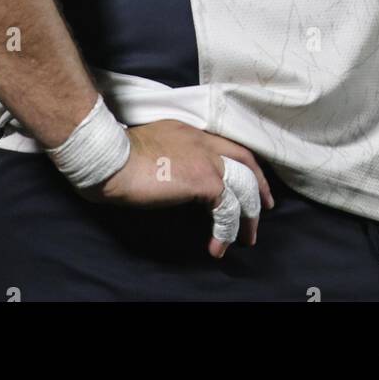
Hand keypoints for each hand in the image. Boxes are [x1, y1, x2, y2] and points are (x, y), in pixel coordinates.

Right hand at [80, 118, 274, 257]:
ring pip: (243, 187)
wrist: (113, 158)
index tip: (250, 182)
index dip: (244, 164)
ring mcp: (207, 160)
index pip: (228, 145)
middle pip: (246, 161)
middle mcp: (204, 142)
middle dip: (259, 186)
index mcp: (191, 132)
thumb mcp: (153, 146)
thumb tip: (178, 178)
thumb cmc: (120, 155)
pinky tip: (217, 247)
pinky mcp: (204, 181)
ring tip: (247, 239)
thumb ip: (172, 155)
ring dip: (248, 216)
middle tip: (265, 208)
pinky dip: (225, 232)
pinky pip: (227, 211)